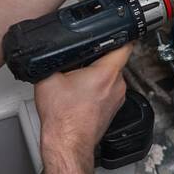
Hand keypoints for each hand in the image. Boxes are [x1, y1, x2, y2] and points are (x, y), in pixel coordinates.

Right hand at [34, 44, 132, 165]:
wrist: (67, 144)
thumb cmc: (63, 119)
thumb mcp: (48, 79)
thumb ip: (52, 59)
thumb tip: (50, 51)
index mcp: (106, 73)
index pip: (125, 44)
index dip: (119, 33)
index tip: (114, 29)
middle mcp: (118, 85)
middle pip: (114, 60)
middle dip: (98, 56)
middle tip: (81, 58)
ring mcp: (118, 98)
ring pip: (111, 75)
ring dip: (97, 73)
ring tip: (78, 78)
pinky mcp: (113, 108)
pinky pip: (108, 89)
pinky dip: (98, 87)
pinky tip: (81, 92)